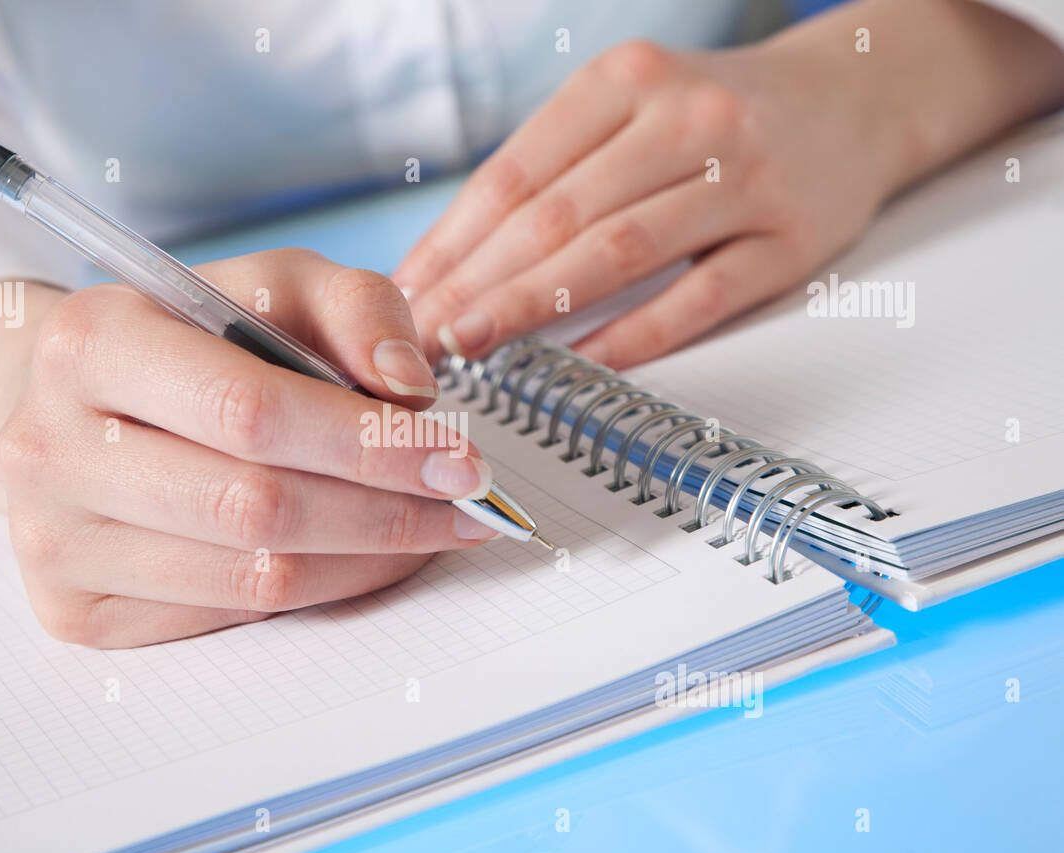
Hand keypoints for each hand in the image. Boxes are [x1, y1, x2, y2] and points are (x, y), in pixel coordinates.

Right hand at [0, 249, 497, 646]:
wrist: (73, 406)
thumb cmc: (189, 340)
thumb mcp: (271, 286)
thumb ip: (353, 309)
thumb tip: (409, 393)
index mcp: (91, 344)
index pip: (249, 410)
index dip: (369, 445)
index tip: (459, 459)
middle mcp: (48, 448)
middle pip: (256, 505)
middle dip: (387, 511)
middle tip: (466, 505)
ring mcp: (54, 543)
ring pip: (254, 577)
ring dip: (370, 558)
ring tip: (432, 530)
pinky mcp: (76, 613)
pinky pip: (231, 617)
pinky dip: (322, 590)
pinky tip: (363, 556)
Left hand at [396, 0, 1063, 368]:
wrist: (853, 98)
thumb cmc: (714, 116)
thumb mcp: (629, 108)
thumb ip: (554, 169)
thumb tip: (455, 259)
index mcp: (625, 82)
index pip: (515, 173)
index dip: (452, 241)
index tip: (405, 294)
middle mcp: (683, 118)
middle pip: (556, 215)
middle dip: (477, 284)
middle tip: (423, 338)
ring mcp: (743, 178)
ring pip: (618, 252)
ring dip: (535, 307)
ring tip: (476, 348)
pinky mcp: (788, 239)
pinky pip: (698, 298)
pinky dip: (634, 335)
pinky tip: (581, 365)